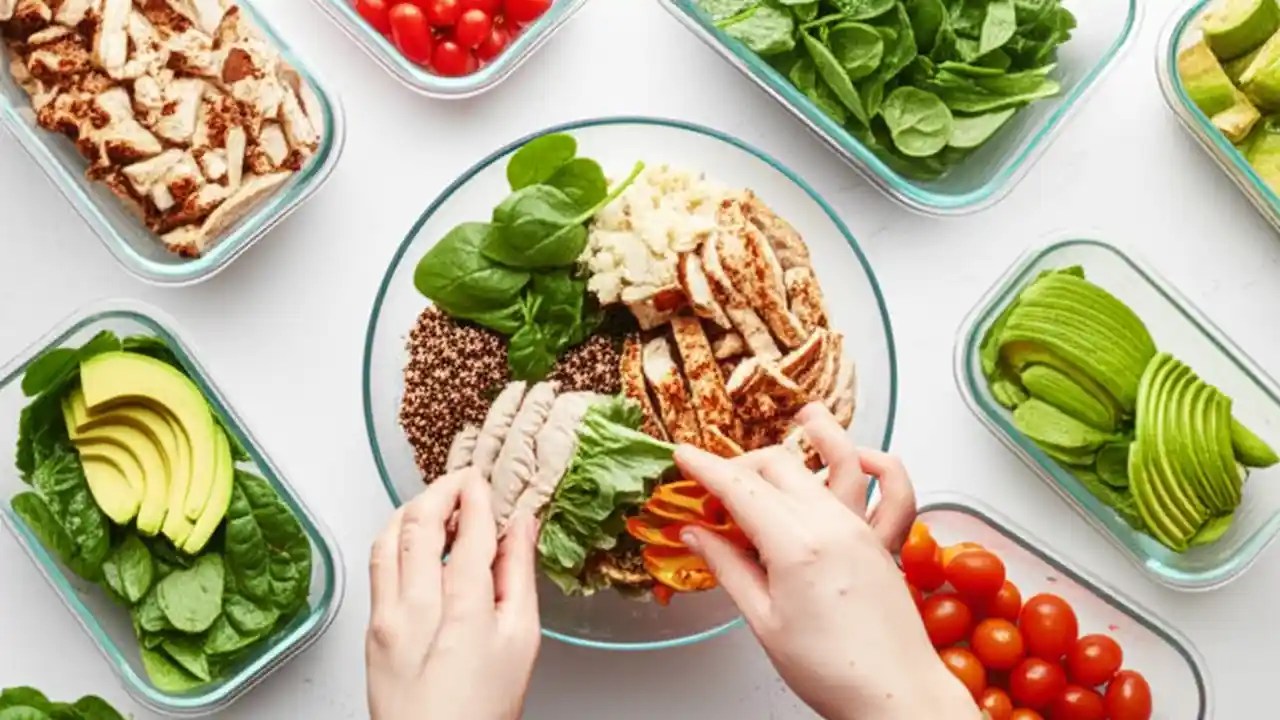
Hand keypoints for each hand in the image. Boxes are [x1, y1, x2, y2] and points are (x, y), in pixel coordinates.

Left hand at [366, 468, 540, 719]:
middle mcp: (417, 607)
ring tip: (437, 503)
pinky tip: (414, 538)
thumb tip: (521, 527)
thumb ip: (518, 575)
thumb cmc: (482, 708)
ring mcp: (387, 616)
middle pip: (420, 522)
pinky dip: (395, 536)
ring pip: (389, 536)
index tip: (485, 481)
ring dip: (412, 507)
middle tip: (462, 480)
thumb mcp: (521, 641)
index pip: (467, 529)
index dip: (476, 494)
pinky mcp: (371, 627)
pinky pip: (377, 563)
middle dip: (441, 489)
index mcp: (464, 609)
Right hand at [676, 403, 978, 719]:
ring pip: (836, 461)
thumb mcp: (763, 621)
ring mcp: (864, 529)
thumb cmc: (832, 672)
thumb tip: (696, 535)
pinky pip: (894, 490)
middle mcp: (833, 525)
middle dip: (741, 464)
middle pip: (778, 465)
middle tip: (714, 488)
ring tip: (803, 417)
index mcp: (795, 546)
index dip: (705, 468)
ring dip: (818, 435)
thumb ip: (728, 568)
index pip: (739, 487)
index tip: (682, 456)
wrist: (893, 697)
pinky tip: (861, 457)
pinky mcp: (886, 541)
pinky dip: (881, 464)